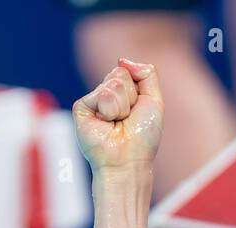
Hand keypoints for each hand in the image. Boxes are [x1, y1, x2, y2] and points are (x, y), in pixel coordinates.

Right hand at [73, 58, 163, 173]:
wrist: (127, 160)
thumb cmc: (142, 137)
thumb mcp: (154, 101)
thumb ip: (146, 74)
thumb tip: (123, 59)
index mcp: (123, 94)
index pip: (128, 71)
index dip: (138, 90)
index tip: (137, 111)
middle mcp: (107, 95)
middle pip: (120, 73)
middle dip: (130, 96)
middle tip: (127, 118)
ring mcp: (93, 101)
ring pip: (112, 82)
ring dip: (122, 105)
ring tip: (117, 123)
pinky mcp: (81, 107)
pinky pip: (102, 93)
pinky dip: (109, 109)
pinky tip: (106, 123)